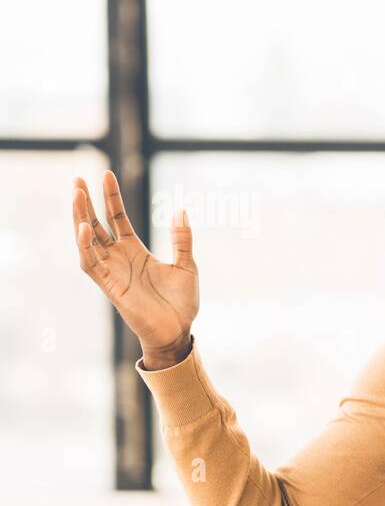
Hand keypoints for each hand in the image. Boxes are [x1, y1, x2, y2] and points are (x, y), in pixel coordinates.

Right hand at [73, 171, 198, 368]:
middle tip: (77, 179)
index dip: (111, 198)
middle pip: (97, 224)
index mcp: (135, 251)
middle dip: (86, 203)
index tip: (107, 174)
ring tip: (76, 194)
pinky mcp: (110, 286)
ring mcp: (112, 271)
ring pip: (88, 240)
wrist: (179, 330)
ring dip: (80, 218)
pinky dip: (86, 246)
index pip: (117, 218)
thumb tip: (180, 210)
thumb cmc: (182, 302)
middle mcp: (119, 258)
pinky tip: (84, 227)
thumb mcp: (187, 265)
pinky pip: (91, 263)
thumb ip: (182, 240)